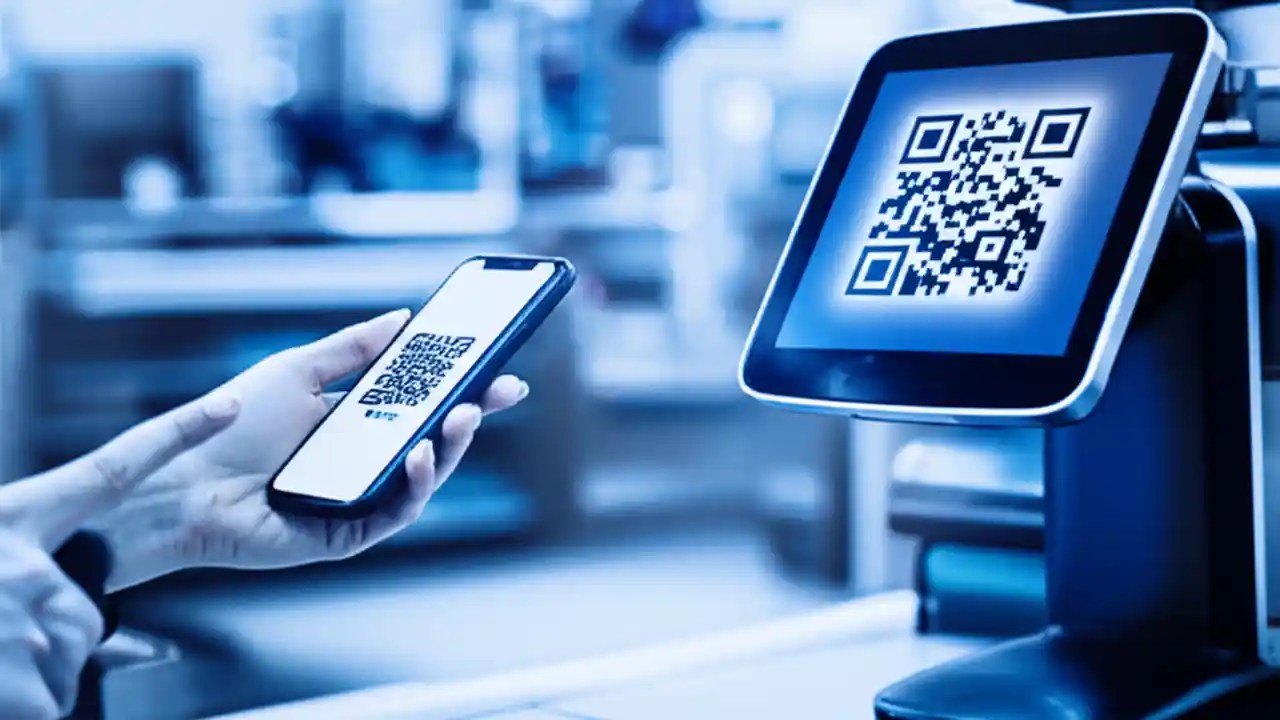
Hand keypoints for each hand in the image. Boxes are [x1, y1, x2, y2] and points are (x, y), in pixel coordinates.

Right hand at [0, 394, 238, 717]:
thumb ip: (25, 561)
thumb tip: (81, 604)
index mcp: (12, 518)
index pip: (110, 468)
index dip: (176, 434)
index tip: (230, 404)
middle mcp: (24, 564)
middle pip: (85, 615)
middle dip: (46, 639)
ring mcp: (23, 621)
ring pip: (66, 659)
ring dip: (27, 677)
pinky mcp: (23, 676)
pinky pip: (53, 700)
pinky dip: (23, 706)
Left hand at [93, 310, 528, 589]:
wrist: (180, 481)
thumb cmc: (231, 425)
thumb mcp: (295, 369)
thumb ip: (350, 347)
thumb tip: (403, 318)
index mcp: (356, 423)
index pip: (422, 405)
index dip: (463, 388)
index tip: (498, 366)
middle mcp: (363, 462)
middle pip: (433, 441)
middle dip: (472, 415)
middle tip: (501, 390)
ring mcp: (358, 499)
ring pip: (423, 478)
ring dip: (450, 448)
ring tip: (463, 416)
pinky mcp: (347, 534)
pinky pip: (394, 512)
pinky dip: (413, 485)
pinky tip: (417, 455)